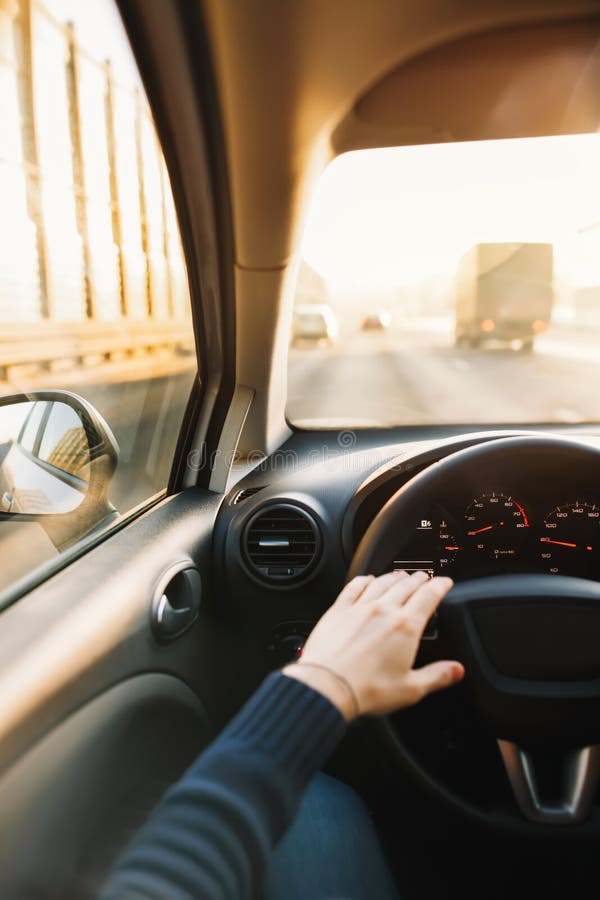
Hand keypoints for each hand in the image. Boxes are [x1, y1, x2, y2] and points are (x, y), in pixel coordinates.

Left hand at [283, 571, 463, 720]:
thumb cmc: (367, 689)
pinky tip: (367, 579)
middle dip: (419, 579)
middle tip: (425, 577)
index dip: (440, 585)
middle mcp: (384, 611)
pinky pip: (354, 587)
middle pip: (406, 585)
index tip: (445, 581)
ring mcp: (360, 608)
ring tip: (401, 575)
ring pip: (382, 582)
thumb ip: (437, 677)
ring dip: (394, 576)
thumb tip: (456, 671)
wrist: (327, 685)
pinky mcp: (339, 610)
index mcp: (405, 627)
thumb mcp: (410, 689)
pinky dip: (364, 580)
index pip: (428, 596)